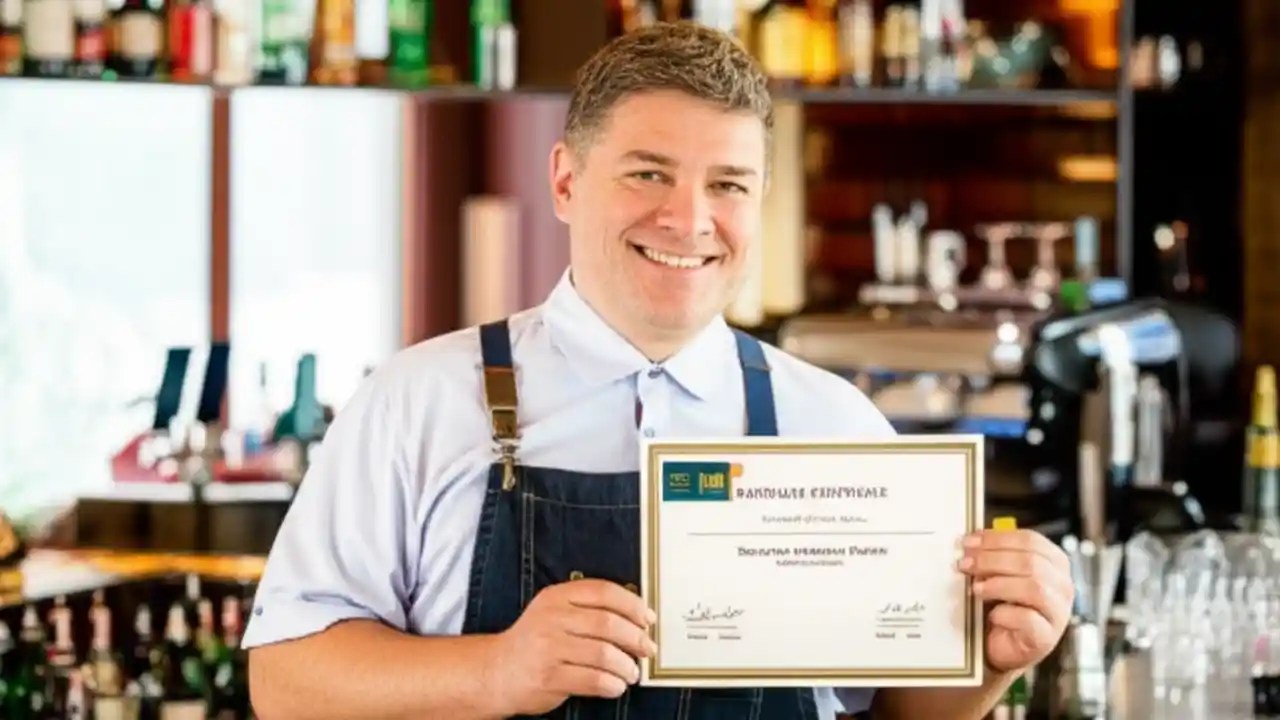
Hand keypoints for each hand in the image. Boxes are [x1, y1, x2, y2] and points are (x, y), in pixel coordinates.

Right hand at [488, 578, 657, 716]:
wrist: (496, 671)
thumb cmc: (534, 643)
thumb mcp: (553, 613)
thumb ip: (586, 609)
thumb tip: (636, 616)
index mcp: (556, 597)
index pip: (603, 592)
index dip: (632, 604)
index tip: (648, 618)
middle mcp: (552, 619)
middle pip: (607, 623)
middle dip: (635, 637)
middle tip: (647, 648)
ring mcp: (549, 648)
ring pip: (604, 654)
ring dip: (626, 666)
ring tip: (631, 672)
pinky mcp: (549, 676)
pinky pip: (593, 679)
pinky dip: (612, 684)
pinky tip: (616, 685)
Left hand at [957, 529, 1074, 672]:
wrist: (1001, 647)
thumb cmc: (1002, 607)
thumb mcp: (999, 574)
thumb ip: (992, 556)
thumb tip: (969, 542)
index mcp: (1053, 563)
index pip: (1030, 540)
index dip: (997, 539)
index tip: (969, 541)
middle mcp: (1061, 585)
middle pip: (1031, 562)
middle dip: (992, 560)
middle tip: (965, 564)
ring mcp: (1058, 612)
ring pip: (1034, 587)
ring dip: (997, 584)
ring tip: (975, 588)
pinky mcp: (1046, 637)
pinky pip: (1028, 619)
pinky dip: (1004, 614)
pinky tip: (992, 615)